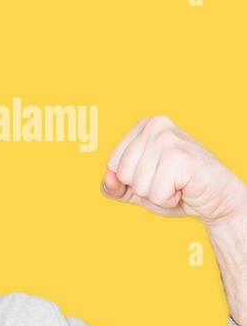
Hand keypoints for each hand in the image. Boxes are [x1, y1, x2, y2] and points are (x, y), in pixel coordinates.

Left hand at [101, 114, 246, 228]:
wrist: (217, 198)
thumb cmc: (177, 189)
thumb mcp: (138, 188)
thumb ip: (116, 186)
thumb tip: (108, 179)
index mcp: (144, 126)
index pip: (113, 164)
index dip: (131, 179)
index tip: (156, 174)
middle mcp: (155, 126)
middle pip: (123, 174)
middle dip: (143, 187)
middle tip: (169, 180)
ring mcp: (168, 139)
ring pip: (138, 185)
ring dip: (157, 194)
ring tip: (176, 184)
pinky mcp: (179, 158)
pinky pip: (155, 194)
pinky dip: (168, 199)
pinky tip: (184, 188)